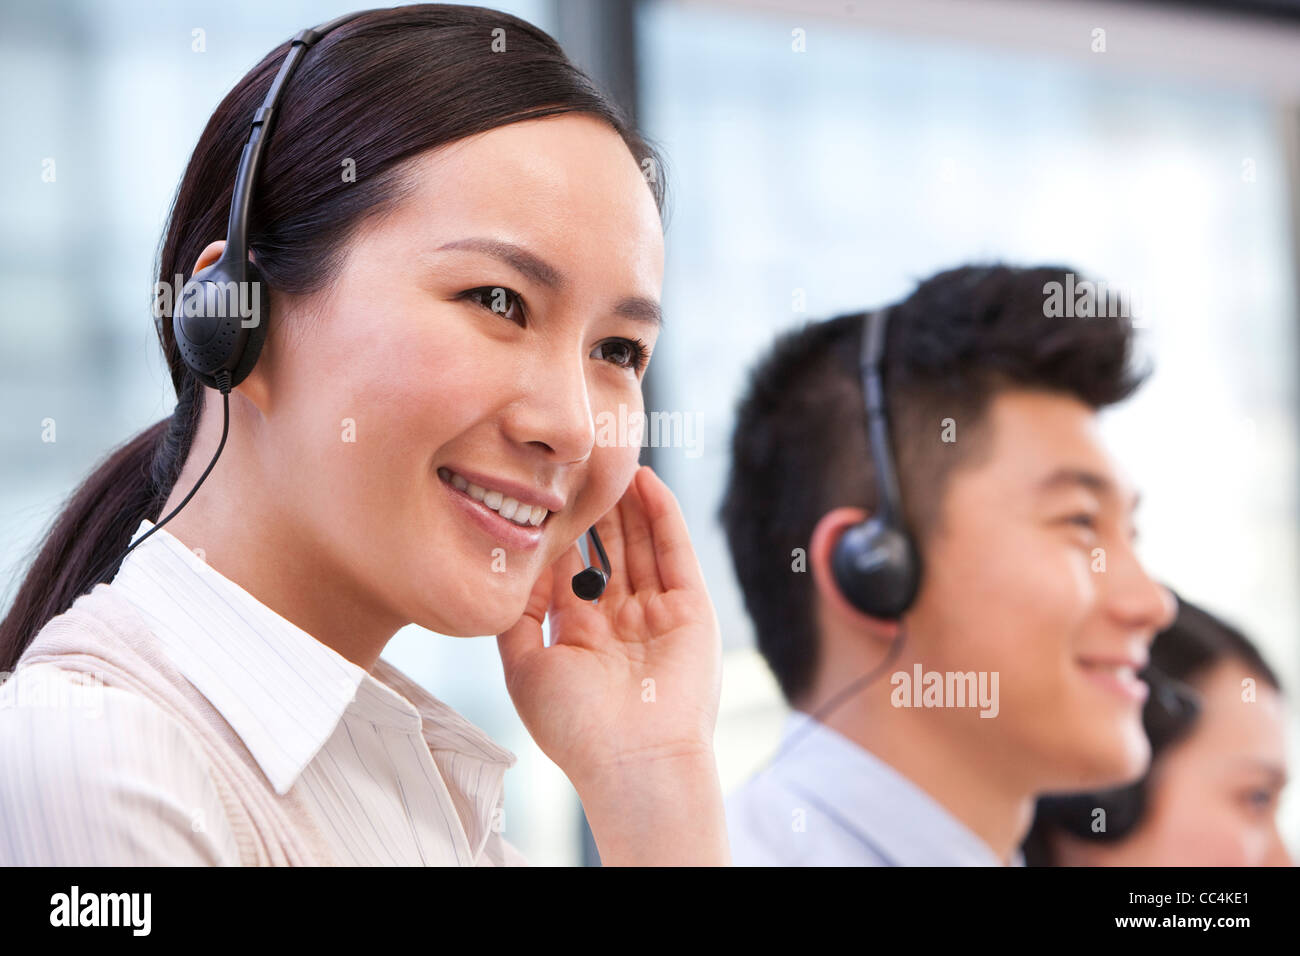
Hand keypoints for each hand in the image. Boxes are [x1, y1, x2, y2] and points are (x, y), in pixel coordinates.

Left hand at [497, 465, 721, 791]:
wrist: (632, 759)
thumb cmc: (575, 727)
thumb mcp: (527, 666)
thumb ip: (518, 615)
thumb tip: (514, 563)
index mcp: (584, 635)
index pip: (572, 568)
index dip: (560, 530)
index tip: (543, 490)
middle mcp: (622, 620)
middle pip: (609, 549)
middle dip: (596, 508)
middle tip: (579, 463)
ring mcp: (658, 613)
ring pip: (642, 543)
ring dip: (627, 503)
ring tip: (611, 459)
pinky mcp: (691, 609)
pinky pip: (675, 552)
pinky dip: (661, 515)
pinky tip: (645, 482)